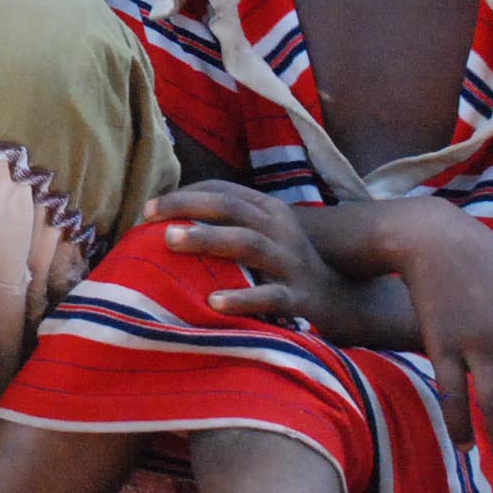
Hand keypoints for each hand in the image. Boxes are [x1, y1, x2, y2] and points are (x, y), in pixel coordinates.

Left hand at [152, 183, 371, 335]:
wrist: (344, 300)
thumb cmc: (285, 266)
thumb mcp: (263, 236)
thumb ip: (226, 224)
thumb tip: (167, 222)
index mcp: (268, 211)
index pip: (224, 191)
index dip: (186, 194)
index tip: (149, 207)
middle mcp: (280, 230)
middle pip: (231, 207)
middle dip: (188, 206)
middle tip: (150, 214)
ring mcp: (290, 262)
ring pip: (248, 242)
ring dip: (207, 239)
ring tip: (171, 241)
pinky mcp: (300, 297)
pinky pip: (270, 296)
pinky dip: (242, 297)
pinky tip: (213, 302)